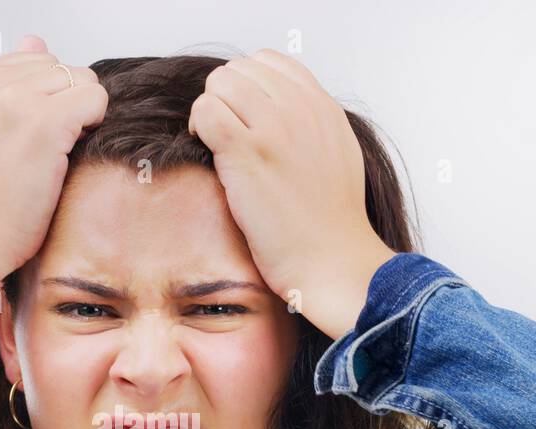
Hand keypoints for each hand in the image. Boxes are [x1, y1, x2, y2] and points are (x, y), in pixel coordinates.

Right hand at [0, 35, 107, 348]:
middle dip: (65, 104)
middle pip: (65, 68)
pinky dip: (92, 125)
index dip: (46, 99)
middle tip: (40, 149)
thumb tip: (35, 38)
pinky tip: (65, 153)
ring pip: (84, 81)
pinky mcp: (45, 121)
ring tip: (49, 153)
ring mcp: (18, 98)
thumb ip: (12, 78)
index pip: (40, 59)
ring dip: (80, 117)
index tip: (26, 135)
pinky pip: (96, 100)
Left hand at [187, 49, 395, 340]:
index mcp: (322, 106)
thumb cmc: (330, 223)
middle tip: (224, 136)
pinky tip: (211, 155)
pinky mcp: (249, 152)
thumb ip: (311, 124)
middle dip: (223, 100)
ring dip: (208, 112)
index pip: (269, 61)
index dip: (246, 86)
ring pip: (219, 84)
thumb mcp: (336, 154)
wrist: (332, 259)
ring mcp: (275, 128)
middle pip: (238, 70)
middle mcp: (300, 108)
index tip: (243, 119)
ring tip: (216, 146)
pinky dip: (198, 128)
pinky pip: (205, 111)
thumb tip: (279, 111)